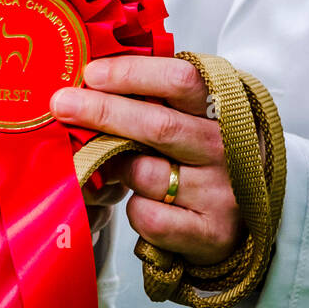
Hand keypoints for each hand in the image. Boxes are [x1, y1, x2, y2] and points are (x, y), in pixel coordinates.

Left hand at [53, 56, 242, 266]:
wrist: (246, 224)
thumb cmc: (203, 162)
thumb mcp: (195, 120)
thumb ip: (158, 100)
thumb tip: (89, 83)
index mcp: (224, 109)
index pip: (181, 80)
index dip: (132, 74)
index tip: (92, 74)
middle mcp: (230, 148)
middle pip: (158, 124)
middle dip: (102, 111)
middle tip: (62, 103)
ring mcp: (224, 192)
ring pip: (145, 173)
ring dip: (118, 170)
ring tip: (121, 170)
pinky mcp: (212, 234)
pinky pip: (149, 216)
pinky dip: (135, 211)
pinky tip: (148, 206)